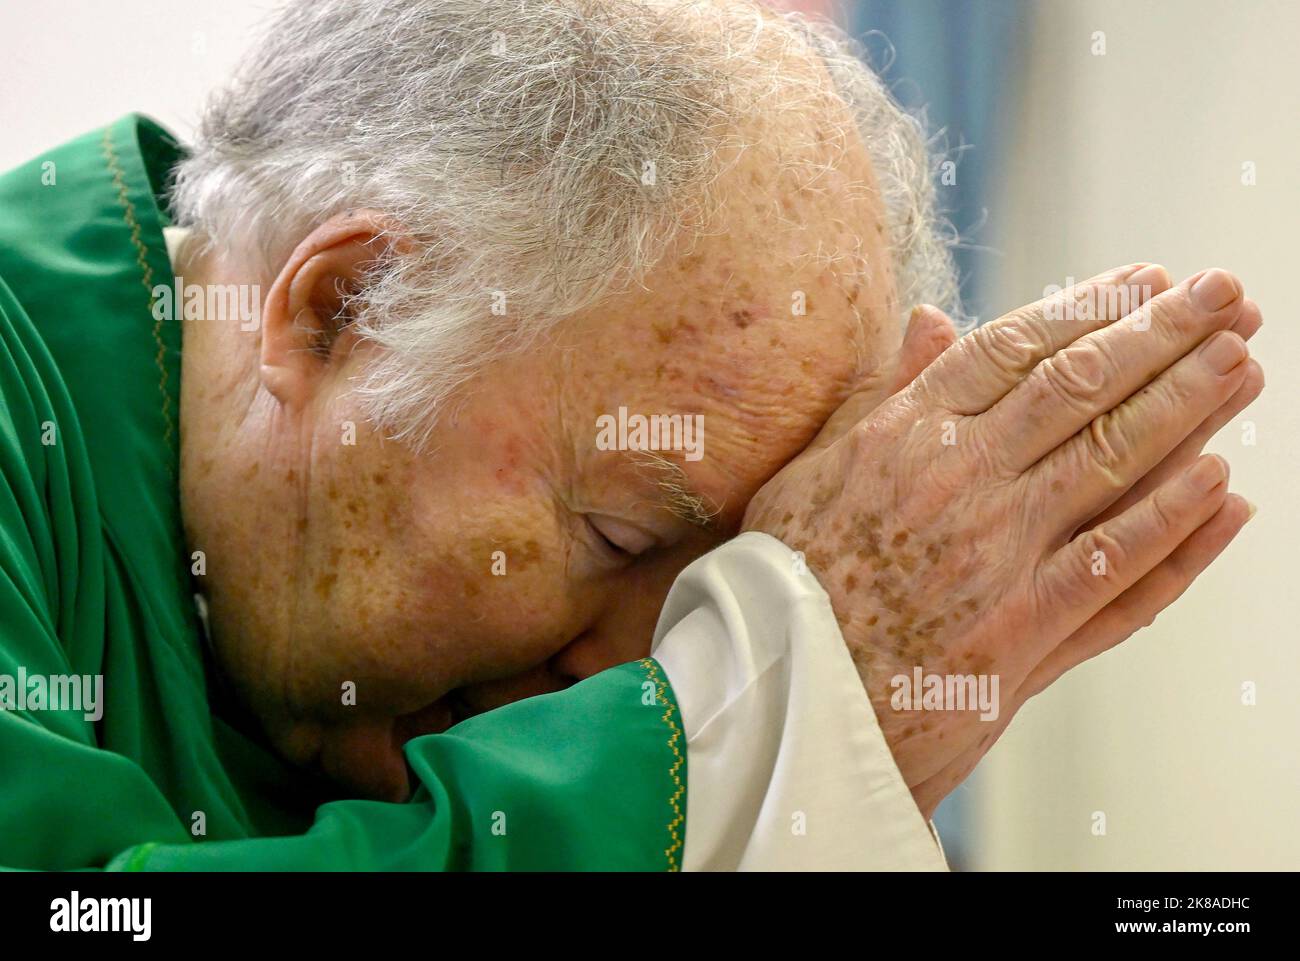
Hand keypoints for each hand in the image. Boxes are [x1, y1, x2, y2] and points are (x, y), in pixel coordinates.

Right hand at [743, 264, 1263, 818]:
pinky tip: (1221, 487)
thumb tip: (929, 320)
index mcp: (903, 435)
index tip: (1146, 280)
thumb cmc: (782, 581)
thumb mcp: (809, 467)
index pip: (1015, 349)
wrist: (776, 694)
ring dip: (1191, 410)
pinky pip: (1116, 570)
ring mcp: (998, 556)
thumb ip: (879, 394)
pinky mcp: (1022, 632)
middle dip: (1166, 336)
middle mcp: (961, 481)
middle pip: (1083, 389)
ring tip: (1243, 366)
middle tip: (1225, 297)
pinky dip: (1174, 527)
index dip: (1092, 307)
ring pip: (1114, 464)